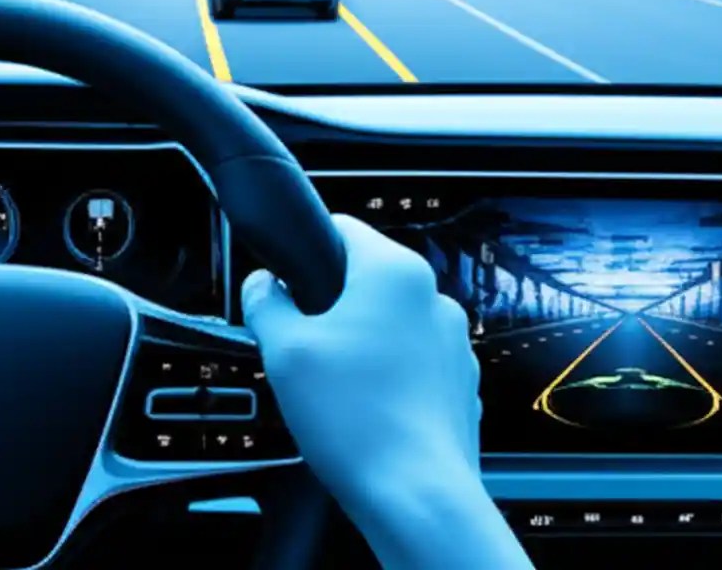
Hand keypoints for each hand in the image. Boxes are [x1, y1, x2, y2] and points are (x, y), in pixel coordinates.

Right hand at [242, 214, 480, 502]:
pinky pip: (410, 365)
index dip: (304, 251)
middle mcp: (434, 299)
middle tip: (299, 349)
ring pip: (387, 325)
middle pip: (364, 281)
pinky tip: (361, 411)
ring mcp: (453, 343)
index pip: (342, 227)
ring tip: (331, 390)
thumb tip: (262, 286)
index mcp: (395, 273)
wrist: (415, 494)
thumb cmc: (356, 420)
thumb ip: (265, 303)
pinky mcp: (458, 384)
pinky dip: (383, 379)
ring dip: (357, 345)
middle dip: (327, 309)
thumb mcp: (283, 351)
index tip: (283, 283)